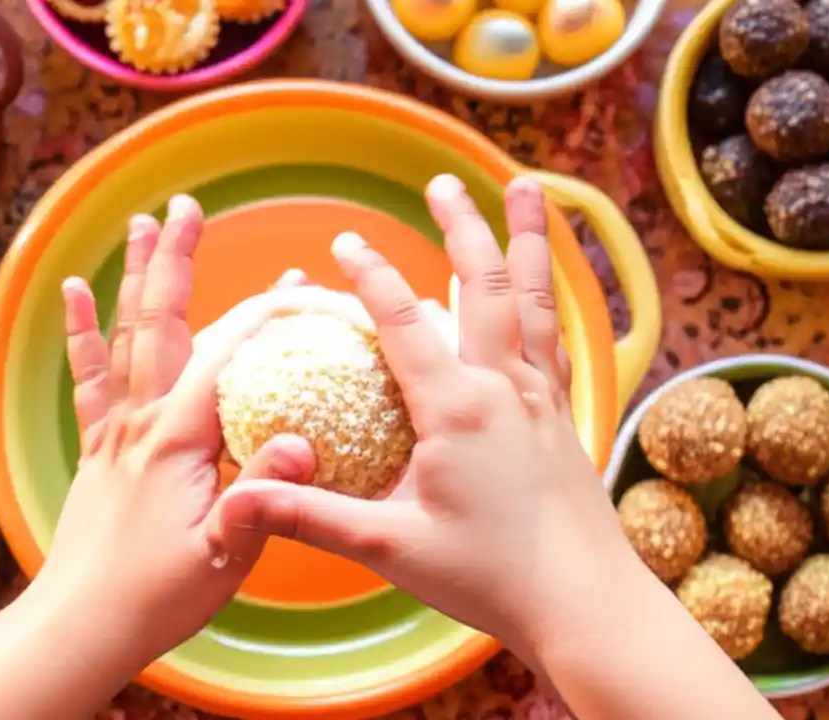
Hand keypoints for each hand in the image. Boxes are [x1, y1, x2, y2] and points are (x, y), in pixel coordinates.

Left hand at [28, 196, 318, 669]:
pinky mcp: (98, 449)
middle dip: (177, 260)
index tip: (304, 286)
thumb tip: (300, 438)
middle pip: (162, 322)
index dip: (266, 312)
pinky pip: (88, 377)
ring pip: (125, 337)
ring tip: (140, 224)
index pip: (226, 353)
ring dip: (134, 277)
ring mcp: (115, 431)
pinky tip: (77, 292)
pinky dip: (82, 332)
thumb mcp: (225, 553)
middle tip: (187, 206)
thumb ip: (263, 495)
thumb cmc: (156, 597)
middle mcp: (142, 421)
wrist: (79, 627)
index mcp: (178, 439)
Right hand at [213, 175, 635, 660]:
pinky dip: (550, 296)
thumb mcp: (391, 547)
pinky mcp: (565, 417)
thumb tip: (243, 494)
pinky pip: (557, 337)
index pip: (403, 321)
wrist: (585, 606)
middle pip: (483, 284)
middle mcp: (506, 387)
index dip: (370, 276)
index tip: (344, 242)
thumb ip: (313, 515)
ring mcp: (543, 398)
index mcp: (458, 408)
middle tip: (442, 182)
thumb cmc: (491, 578)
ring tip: (527, 188)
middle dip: (461, 226)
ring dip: (526, 238)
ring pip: (534, 298)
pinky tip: (546, 286)